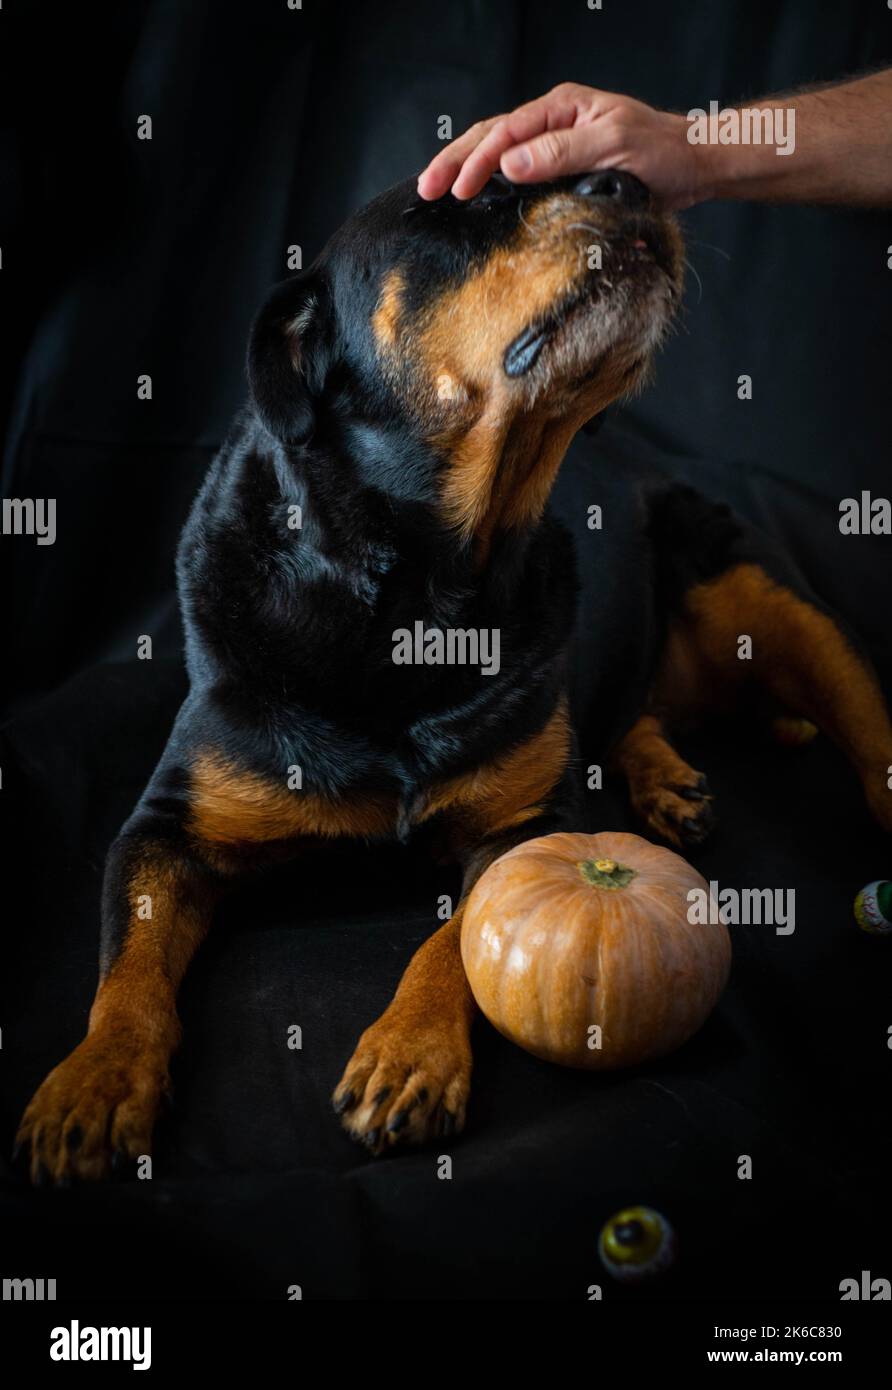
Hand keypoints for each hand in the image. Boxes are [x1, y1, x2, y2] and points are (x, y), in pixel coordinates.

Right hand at [418, 83, 708, 210]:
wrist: (690, 166)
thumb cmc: (660, 153)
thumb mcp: (614, 147)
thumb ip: (562, 153)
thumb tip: (511, 163)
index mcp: (561, 108)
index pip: (505, 133)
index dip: (476, 161)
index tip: (457, 191)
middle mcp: (553, 122)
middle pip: (491, 136)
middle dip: (455, 162)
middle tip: (426, 189)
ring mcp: (555, 144)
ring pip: (498, 151)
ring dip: (466, 169)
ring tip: (437, 190)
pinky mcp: (561, 168)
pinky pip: (516, 171)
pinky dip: (490, 180)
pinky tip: (474, 196)